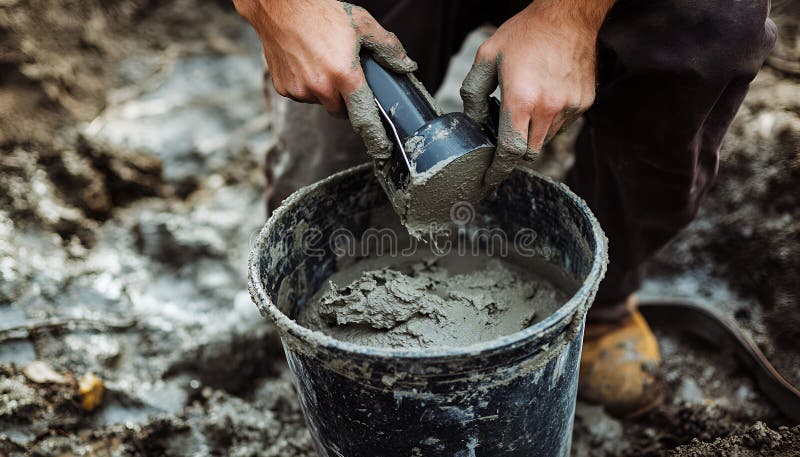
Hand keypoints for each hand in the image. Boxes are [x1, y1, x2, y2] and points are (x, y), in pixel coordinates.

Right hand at [233, 0, 416, 158]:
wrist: (278, 5)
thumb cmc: (321, 11)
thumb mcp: (362, 23)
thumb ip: (388, 48)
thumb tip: (406, 67)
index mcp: (344, 75)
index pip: (364, 118)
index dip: (375, 137)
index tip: (382, 152)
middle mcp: (320, 88)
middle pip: (341, 109)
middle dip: (346, 97)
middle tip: (345, 72)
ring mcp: (299, 90)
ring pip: (321, 102)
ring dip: (326, 90)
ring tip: (322, 61)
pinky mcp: (283, 88)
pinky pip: (303, 95)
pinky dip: (307, 85)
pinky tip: (306, 62)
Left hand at [460, 0, 613, 184]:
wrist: (568, 16)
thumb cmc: (525, 34)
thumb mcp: (486, 57)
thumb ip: (473, 93)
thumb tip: (473, 122)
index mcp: (522, 99)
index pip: (510, 150)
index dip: (498, 169)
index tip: (490, 178)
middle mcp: (549, 108)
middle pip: (529, 152)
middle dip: (514, 152)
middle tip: (503, 137)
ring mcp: (570, 107)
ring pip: (546, 139)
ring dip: (532, 133)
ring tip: (526, 103)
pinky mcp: (584, 102)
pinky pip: (562, 124)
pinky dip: (550, 119)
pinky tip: (544, 94)